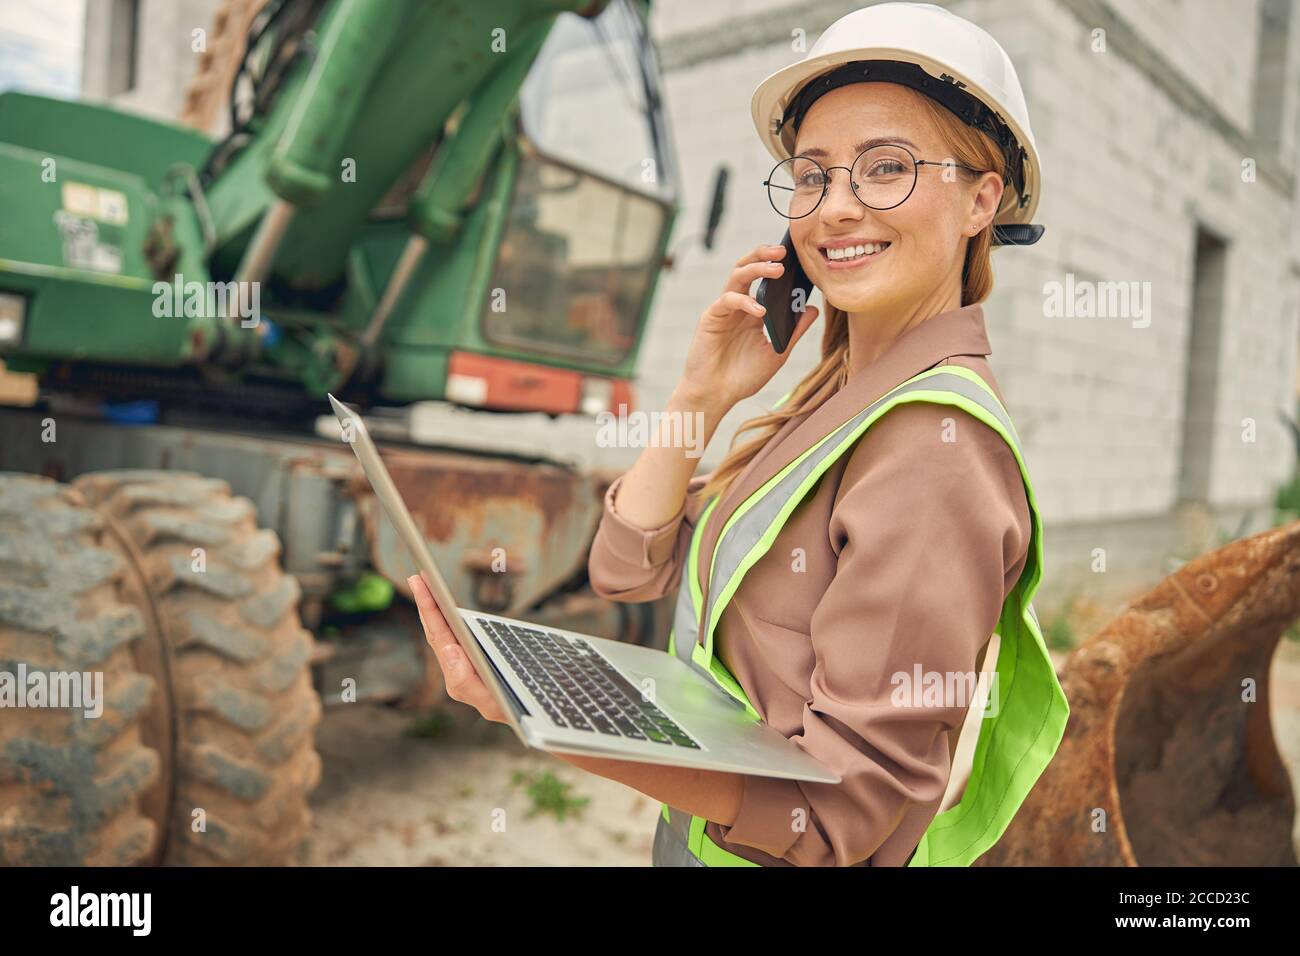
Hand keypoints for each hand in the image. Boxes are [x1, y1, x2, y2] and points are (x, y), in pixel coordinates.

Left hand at [408, 574, 508, 723]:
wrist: (534, 723)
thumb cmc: (514, 713)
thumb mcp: (492, 703)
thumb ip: (466, 683)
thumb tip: (449, 649)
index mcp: (459, 676)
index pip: (439, 635)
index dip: (429, 608)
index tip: (422, 583)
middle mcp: (459, 671)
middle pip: (437, 632)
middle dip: (426, 603)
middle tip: (416, 576)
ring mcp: (467, 668)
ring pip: (445, 635)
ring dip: (435, 609)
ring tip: (427, 586)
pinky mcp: (478, 664)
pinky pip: (458, 639)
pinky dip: (450, 621)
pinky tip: (449, 610)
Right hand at [676, 242, 820, 412]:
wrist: (715, 396)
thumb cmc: (742, 377)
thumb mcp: (777, 352)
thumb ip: (794, 331)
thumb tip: (812, 308)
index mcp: (753, 311)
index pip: (764, 279)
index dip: (776, 264)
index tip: (797, 256)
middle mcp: (738, 306)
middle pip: (747, 268)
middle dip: (764, 255)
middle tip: (783, 251)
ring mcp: (724, 310)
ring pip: (737, 276)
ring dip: (756, 268)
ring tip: (777, 268)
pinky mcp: (711, 318)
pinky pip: (727, 300)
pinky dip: (745, 302)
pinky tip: (760, 311)